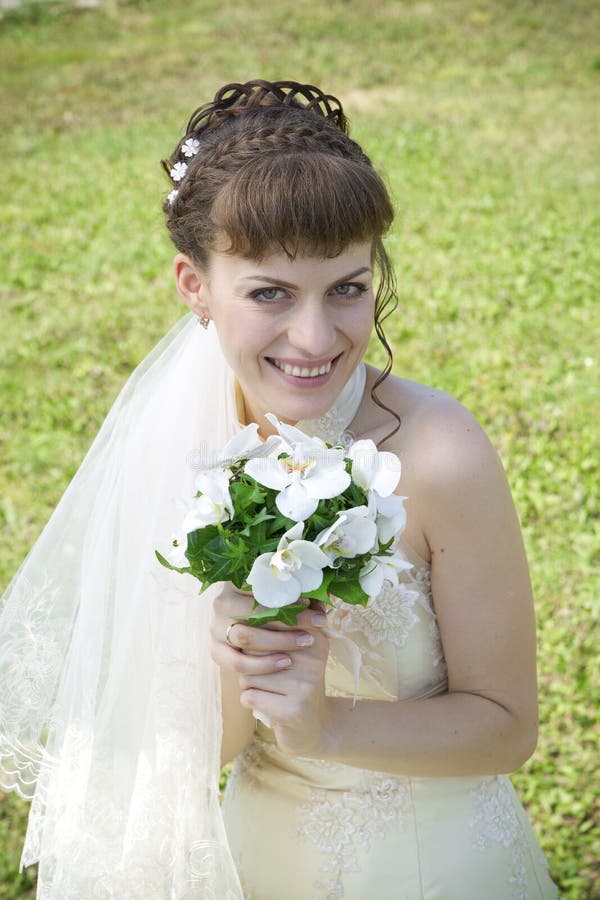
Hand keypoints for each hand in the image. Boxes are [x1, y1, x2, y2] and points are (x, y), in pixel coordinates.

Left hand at [211, 583, 330, 757]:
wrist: (314, 725)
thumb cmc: (295, 680)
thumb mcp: (297, 649)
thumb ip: (280, 624)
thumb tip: (254, 597)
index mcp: (314, 637)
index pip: (270, 623)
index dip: (252, 630)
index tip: (247, 636)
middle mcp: (312, 658)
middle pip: (254, 647)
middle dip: (247, 658)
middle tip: (255, 666)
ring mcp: (304, 685)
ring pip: (248, 673)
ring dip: (248, 681)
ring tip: (265, 686)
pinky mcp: (293, 710)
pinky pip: (249, 696)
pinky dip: (249, 699)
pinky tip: (265, 702)